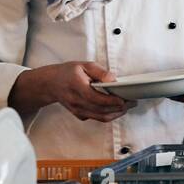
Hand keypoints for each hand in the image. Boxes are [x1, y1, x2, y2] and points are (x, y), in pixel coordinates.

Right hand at [9, 61, 135, 122]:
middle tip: (132, 102)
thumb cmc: (68, 72)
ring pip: (100, 117)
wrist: (51, 84)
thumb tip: (113, 80)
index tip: (124, 99)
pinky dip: (109, 115)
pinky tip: (116, 108)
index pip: (96, 98)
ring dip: (116, 114)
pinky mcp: (80, 115)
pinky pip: (96, 118)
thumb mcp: (84, 65)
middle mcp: (76, 101)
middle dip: (119, 108)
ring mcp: (78, 110)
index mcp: (77, 86)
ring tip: (127, 106)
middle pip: (101, 110)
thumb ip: (100, 72)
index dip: (111, 101)